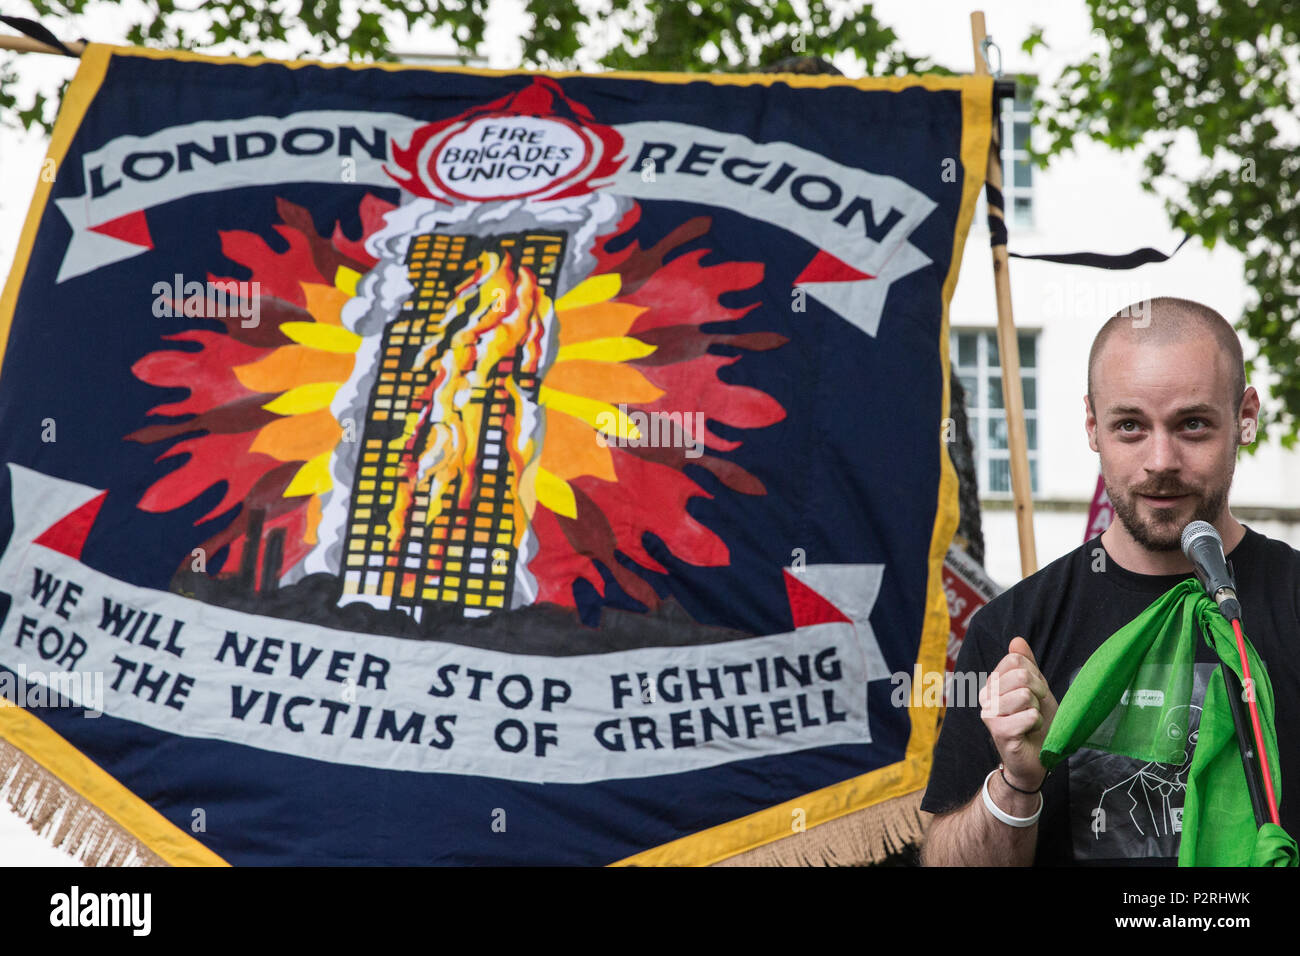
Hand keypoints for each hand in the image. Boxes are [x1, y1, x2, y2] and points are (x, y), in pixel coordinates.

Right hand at [979, 636, 1057, 790]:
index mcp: (993, 683)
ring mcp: (989, 714)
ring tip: (1030, 721)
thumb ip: (1027, 665)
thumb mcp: (1036, 689)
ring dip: (1036, 710)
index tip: (1037, 692)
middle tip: (1035, 708)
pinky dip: (1036, 724)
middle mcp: (985, 696)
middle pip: (1020, 675)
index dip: (1034, 674)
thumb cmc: (1037, 724)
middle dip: (1038, 692)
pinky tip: (1029, 732)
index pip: (1015, 660)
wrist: (1037, 759)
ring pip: (1024, 695)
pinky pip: (1028, 716)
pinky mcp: (998, 732)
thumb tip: (1017, 640)